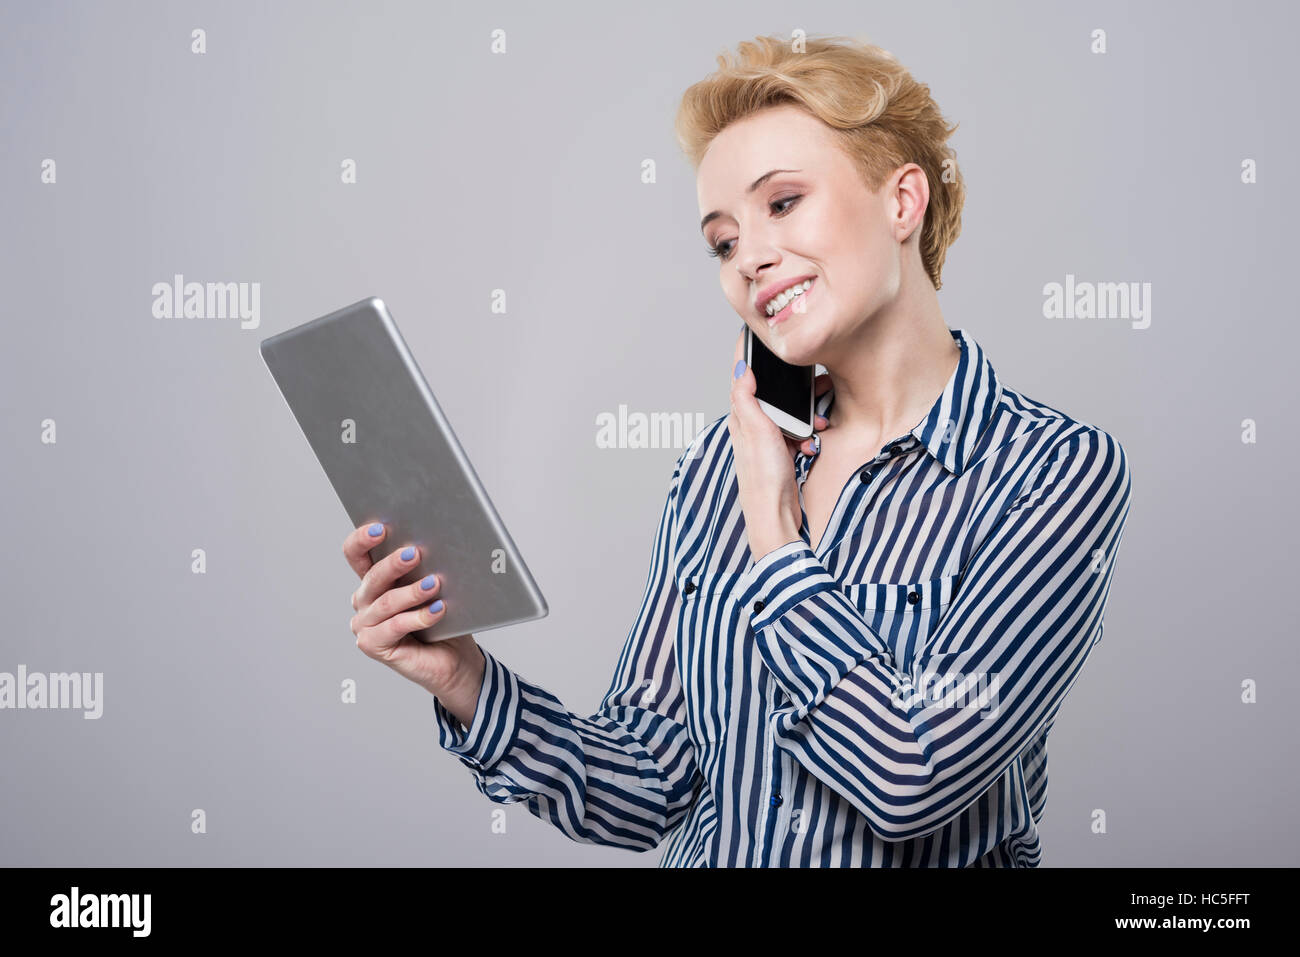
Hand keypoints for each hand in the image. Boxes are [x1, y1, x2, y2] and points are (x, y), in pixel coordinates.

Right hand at [343, 522, 484, 725]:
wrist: (454, 659)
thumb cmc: (444, 620)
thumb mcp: (434, 588)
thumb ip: (426, 568)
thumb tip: (437, 543)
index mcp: (373, 580)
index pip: (356, 554)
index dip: (362, 539)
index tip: (380, 528)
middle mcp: (364, 601)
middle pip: (373, 577)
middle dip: (394, 563)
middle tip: (415, 553)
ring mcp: (365, 625)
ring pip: (387, 602)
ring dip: (413, 592)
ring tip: (435, 584)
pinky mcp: (372, 645)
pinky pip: (396, 626)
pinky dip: (419, 617)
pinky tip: (438, 610)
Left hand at [727, 327, 831, 559]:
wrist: (775, 517)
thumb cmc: (764, 479)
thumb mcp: (756, 433)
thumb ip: (747, 400)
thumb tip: (740, 367)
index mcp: (741, 418)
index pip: (741, 377)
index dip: (745, 353)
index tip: (750, 330)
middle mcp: (750, 427)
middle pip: (770, 393)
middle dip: (793, 388)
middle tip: (814, 383)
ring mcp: (765, 441)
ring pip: (787, 413)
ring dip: (805, 416)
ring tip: (817, 423)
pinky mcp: (779, 454)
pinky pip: (796, 434)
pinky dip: (806, 435)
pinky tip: (811, 446)